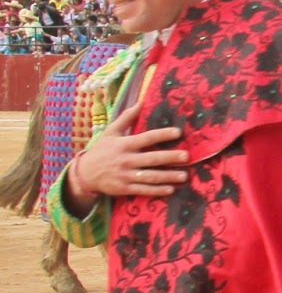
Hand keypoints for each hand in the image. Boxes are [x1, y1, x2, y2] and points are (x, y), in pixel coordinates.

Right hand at [67, 106, 187, 205]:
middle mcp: (126, 160)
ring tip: (184, 175)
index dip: (162, 135)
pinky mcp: (124, 188)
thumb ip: (126, 118)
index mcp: (124, 144)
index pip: (146, 138)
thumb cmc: (102, 150)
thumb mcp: (111, 132)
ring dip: (167, 176)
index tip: (178, 132)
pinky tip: (171, 189)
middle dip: (170, 157)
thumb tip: (140, 102)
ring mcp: (125, 175)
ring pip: (150, 176)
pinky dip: (157, 190)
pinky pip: (143, 190)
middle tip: (187, 156)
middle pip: (151, 158)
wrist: (84, 173)